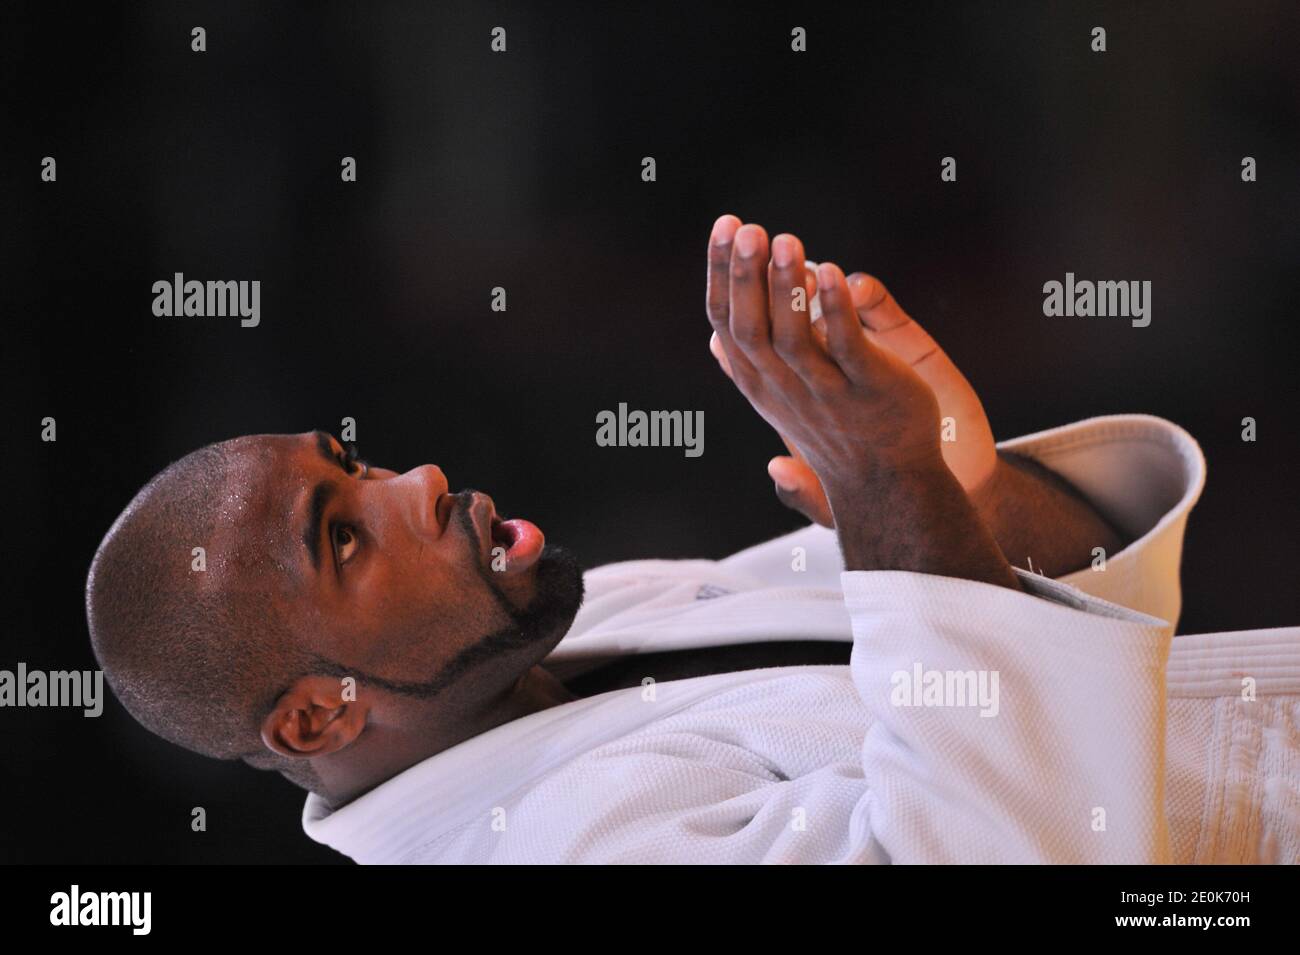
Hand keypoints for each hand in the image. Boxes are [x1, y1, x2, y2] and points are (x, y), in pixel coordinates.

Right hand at [707, 217, 995, 525]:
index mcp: (761, 384)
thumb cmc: (835, 437)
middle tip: (743, 225)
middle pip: (751, 328)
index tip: (722, 227)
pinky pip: (847, 348)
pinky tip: (831, 271)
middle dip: (743, 274)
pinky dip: (836, 311)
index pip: (727, 324)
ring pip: (793, 338)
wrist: (888, 484)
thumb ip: (750, 371)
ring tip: (785, 239)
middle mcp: (785, 387)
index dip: (720, 274)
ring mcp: (826, 391)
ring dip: (785, 287)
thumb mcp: (782, 404)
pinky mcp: (869, 390)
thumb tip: (715, 340)